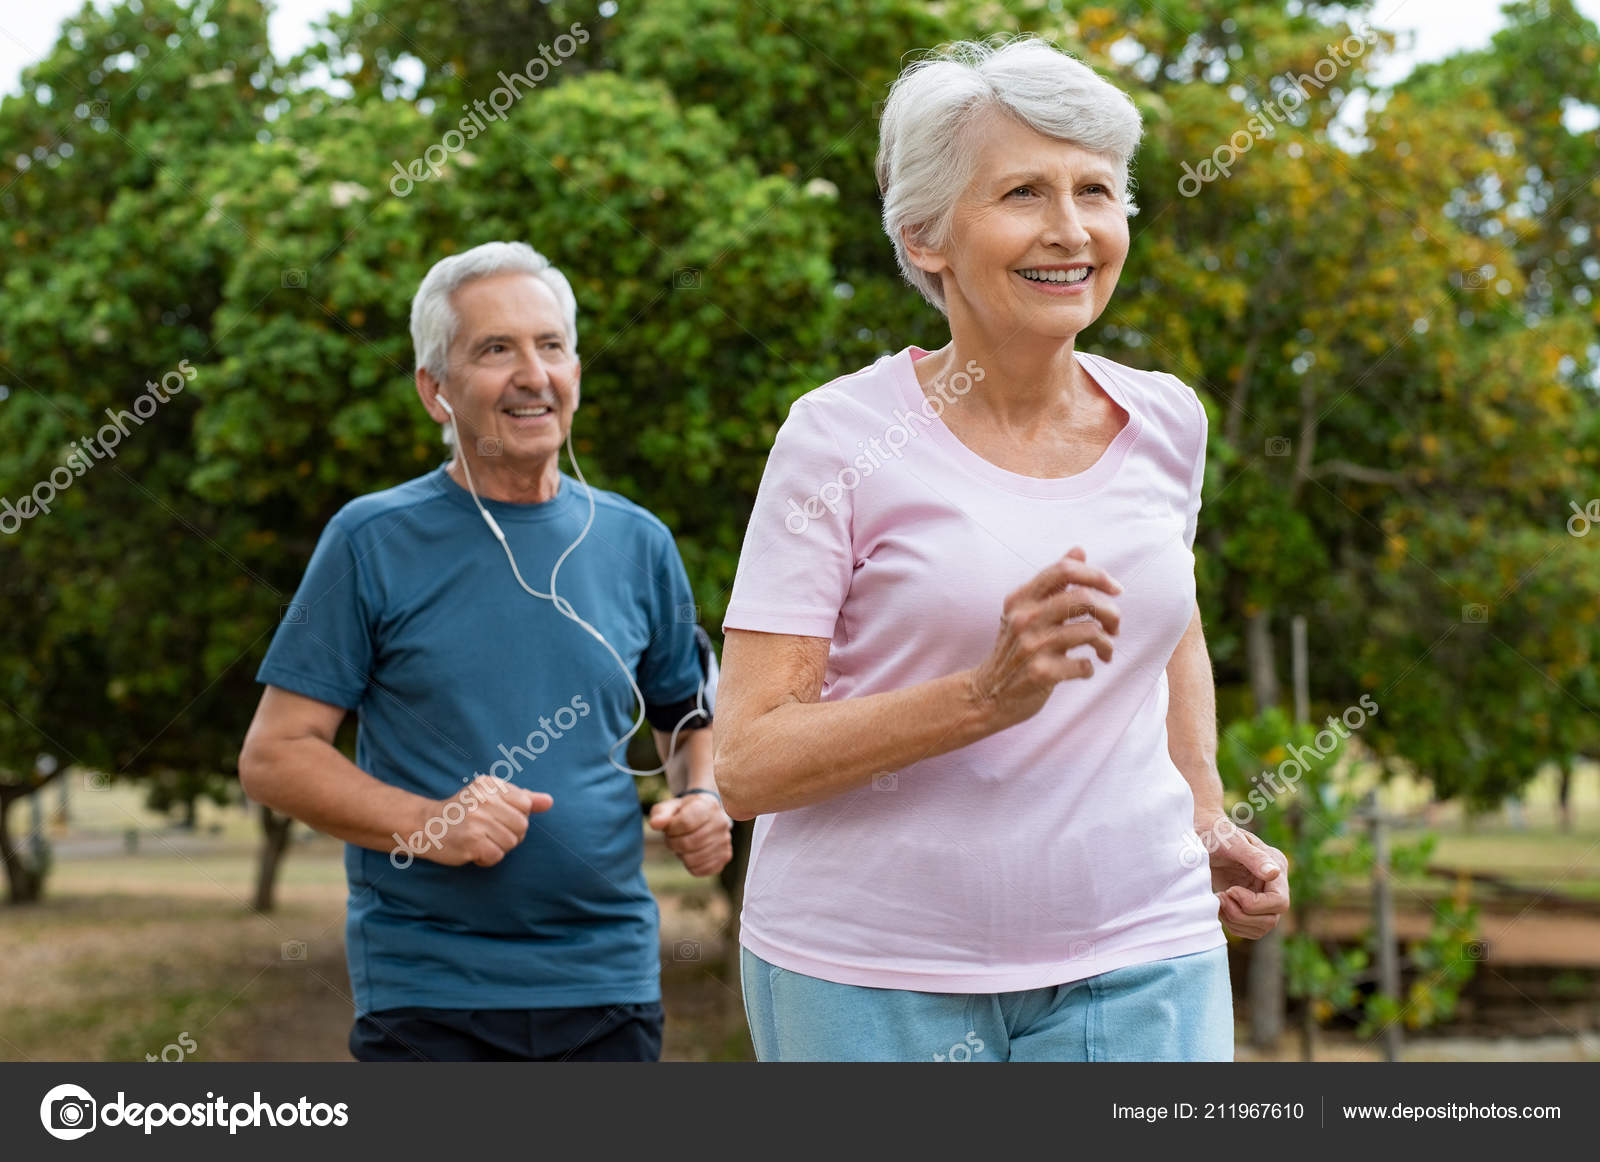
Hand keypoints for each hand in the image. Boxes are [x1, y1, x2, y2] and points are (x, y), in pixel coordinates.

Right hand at [420, 775, 553, 867]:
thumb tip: (549, 801)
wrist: (424, 827)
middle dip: (509, 835)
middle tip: (487, 832)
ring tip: (479, 840)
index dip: (516, 817)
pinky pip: (497, 856)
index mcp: (490, 785)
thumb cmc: (462, 813)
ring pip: (511, 843)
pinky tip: (474, 851)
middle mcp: (483, 799)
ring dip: (498, 848)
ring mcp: (477, 820)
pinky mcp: (471, 841)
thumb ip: (522, 798)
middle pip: (522, 826)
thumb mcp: (490, 798)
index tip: (496, 817)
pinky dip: (487, 859)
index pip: (526, 805)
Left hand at [649, 793, 732, 876]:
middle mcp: (721, 822)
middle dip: (673, 843)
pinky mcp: (725, 856)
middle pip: (689, 843)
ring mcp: (725, 840)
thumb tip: (655, 824)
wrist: (705, 816)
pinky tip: (691, 854)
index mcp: (707, 805)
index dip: (671, 829)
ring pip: (694, 859)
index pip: (686, 822)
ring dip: (681, 855)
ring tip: (682, 845)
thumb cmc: (684, 812)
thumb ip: (660, 813)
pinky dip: (691, 866)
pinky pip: (702, 870)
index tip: (669, 828)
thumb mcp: (670, 807)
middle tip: (672, 839)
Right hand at [966, 547, 1122, 728]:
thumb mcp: (1025, 611)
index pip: (1064, 569)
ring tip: (1105, 650)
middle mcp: (1024, 618)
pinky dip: (1091, 667)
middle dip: (1110, 611)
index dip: (1096, 575)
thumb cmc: (1014, 650)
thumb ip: (1053, 583)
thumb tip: (1079, 550)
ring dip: (1107, 643)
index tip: (1116, 589)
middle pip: (1082, 598)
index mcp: (1021, 598)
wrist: (986, 694)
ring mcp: (1031, 646)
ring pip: (1090, 631)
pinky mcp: (1040, 674)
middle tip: (1115, 626)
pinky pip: (1084, 665)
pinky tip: (1084, 670)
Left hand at [1202, 815, 1289, 938]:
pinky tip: (1218, 906)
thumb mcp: (1231, 841)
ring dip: (1236, 920)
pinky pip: (1249, 929)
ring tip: (1218, 900)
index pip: (1279, 902)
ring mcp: (1262, 896)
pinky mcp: (1249, 906)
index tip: (1230, 890)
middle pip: (1271, 919)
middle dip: (1242, 914)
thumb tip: (1274, 873)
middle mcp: (1273, 883)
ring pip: (1261, 928)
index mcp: (1276, 865)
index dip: (1254, 904)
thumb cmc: (1215, 833)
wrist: (1200, 835)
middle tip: (1220, 897)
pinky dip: (1232, 924)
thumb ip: (1253, 857)